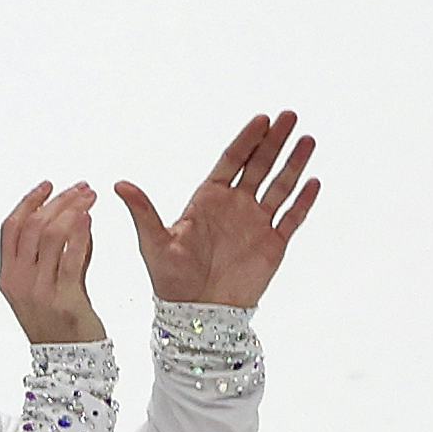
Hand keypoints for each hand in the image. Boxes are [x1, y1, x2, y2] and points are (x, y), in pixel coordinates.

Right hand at [0, 181, 103, 346]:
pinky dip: (80, 233)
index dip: (28, 202)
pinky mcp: (64, 298)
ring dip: (72, 210)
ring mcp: (40, 291)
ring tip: (89, 198)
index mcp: (8, 276)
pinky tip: (88, 219)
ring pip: (51, 236)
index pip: (10, 228)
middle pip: (32, 227)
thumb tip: (75, 217)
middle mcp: (19, 282)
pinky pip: (71, 257)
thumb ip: (57, 253)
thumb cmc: (61, 322)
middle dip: (57, 201)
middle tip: (79, 187)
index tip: (47, 185)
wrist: (71, 363)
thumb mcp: (47, 285)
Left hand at [113, 112, 318, 313]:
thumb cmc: (171, 279)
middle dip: (275, 141)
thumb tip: (118, 184)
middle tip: (289, 116)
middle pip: (259, 165)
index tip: (262, 119)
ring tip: (307, 139)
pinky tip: (314, 181)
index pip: (232, 160)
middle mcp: (235, 206)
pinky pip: (291, 218)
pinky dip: (303, 200)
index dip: (247, 139)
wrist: (197, 315)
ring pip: (280, 186)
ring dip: (294, 164)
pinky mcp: (272, 245)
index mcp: (208, 199)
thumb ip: (143, 211)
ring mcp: (256, 224)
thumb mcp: (154, 242)